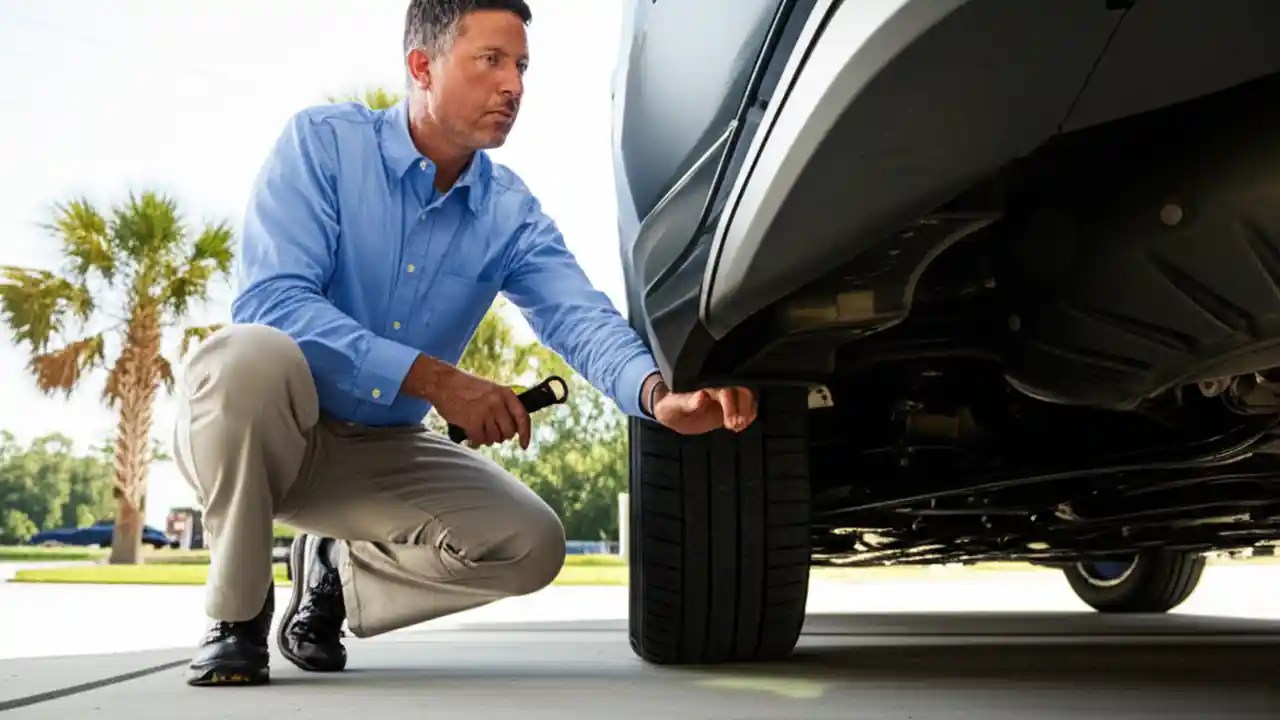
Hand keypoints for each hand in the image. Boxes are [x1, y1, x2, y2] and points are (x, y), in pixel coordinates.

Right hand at [407, 356, 529, 448]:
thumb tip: (512, 428)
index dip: (526, 433)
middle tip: (490, 432)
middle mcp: (497, 402)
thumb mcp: (490, 390)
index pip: (523, 417)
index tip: (524, 445)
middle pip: (509, 432)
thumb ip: (502, 405)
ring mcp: (485, 412)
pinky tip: (470, 438)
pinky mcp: (472, 421)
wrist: (443, 382)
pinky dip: (475, 442)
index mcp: (505, 393)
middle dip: (500, 436)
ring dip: (486, 439)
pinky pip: (479, 440)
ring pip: (494, 438)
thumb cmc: (465, 387)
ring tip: (478, 431)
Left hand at [653, 385, 757, 434]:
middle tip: (737, 425)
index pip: (724, 386)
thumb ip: (686, 402)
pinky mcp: (731, 400)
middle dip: (743, 406)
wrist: (673, 412)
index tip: (730, 421)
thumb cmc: (670, 406)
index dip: (730, 402)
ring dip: (748, 410)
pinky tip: (742, 424)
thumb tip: (701, 396)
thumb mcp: (672, 406)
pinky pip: (747, 402)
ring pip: (747, 393)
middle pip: (740, 387)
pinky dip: (749, 412)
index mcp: (704, 380)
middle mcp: (717, 382)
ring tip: (740, 426)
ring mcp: (726, 390)